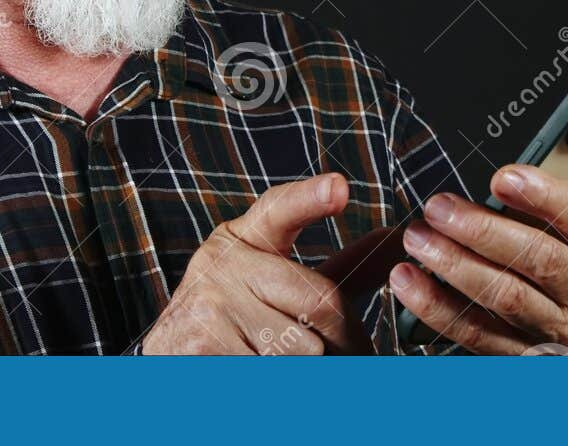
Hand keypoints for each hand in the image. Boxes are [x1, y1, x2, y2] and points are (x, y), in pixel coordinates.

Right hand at [142, 172, 374, 354]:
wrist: (171, 353)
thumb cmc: (242, 316)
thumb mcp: (283, 281)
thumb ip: (340, 266)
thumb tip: (396, 239)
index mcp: (246, 236)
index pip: (281, 209)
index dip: (310, 198)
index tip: (339, 187)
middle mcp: (224, 260)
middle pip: (319, 300)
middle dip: (346, 339)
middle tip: (357, 356)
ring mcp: (210, 301)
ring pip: (301, 346)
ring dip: (314, 366)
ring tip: (299, 365)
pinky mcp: (201, 342)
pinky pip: (272, 370)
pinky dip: (281, 381)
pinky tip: (266, 371)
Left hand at [389, 112, 567, 353]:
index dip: (545, 195)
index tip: (503, 175)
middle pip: (537, 260)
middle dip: (482, 230)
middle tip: (438, 206)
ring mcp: (556, 329)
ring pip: (503, 298)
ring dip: (453, 267)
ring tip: (417, 237)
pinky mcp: (520, 356)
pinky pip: (475, 334)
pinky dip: (436, 308)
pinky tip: (408, 281)